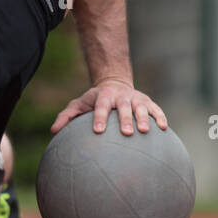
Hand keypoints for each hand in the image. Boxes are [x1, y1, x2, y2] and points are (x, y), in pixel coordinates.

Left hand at [50, 80, 167, 134]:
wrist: (114, 85)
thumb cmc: (93, 101)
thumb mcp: (79, 104)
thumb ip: (67, 116)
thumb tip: (53, 130)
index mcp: (104, 96)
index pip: (101, 106)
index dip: (99, 117)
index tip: (97, 130)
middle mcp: (121, 96)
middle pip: (124, 107)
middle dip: (125, 119)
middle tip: (126, 133)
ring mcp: (136, 98)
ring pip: (142, 107)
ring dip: (144, 118)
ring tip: (145, 131)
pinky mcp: (148, 102)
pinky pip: (156, 109)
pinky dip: (160, 117)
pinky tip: (163, 128)